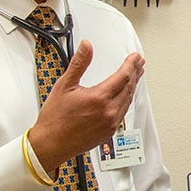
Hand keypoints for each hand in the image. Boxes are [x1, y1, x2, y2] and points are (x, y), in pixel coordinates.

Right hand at [28, 40, 144, 170]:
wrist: (51, 144)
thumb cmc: (55, 118)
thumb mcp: (64, 86)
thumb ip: (79, 64)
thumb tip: (86, 47)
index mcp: (98, 98)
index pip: (123, 77)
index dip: (131, 65)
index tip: (135, 57)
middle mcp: (108, 112)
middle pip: (128, 88)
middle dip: (135, 73)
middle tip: (139, 64)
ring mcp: (110, 123)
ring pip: (128, 101)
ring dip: (132, 86)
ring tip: (135, 76)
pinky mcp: (109, 132)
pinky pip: (123, 113)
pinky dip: (126, 100)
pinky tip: (125, 96)